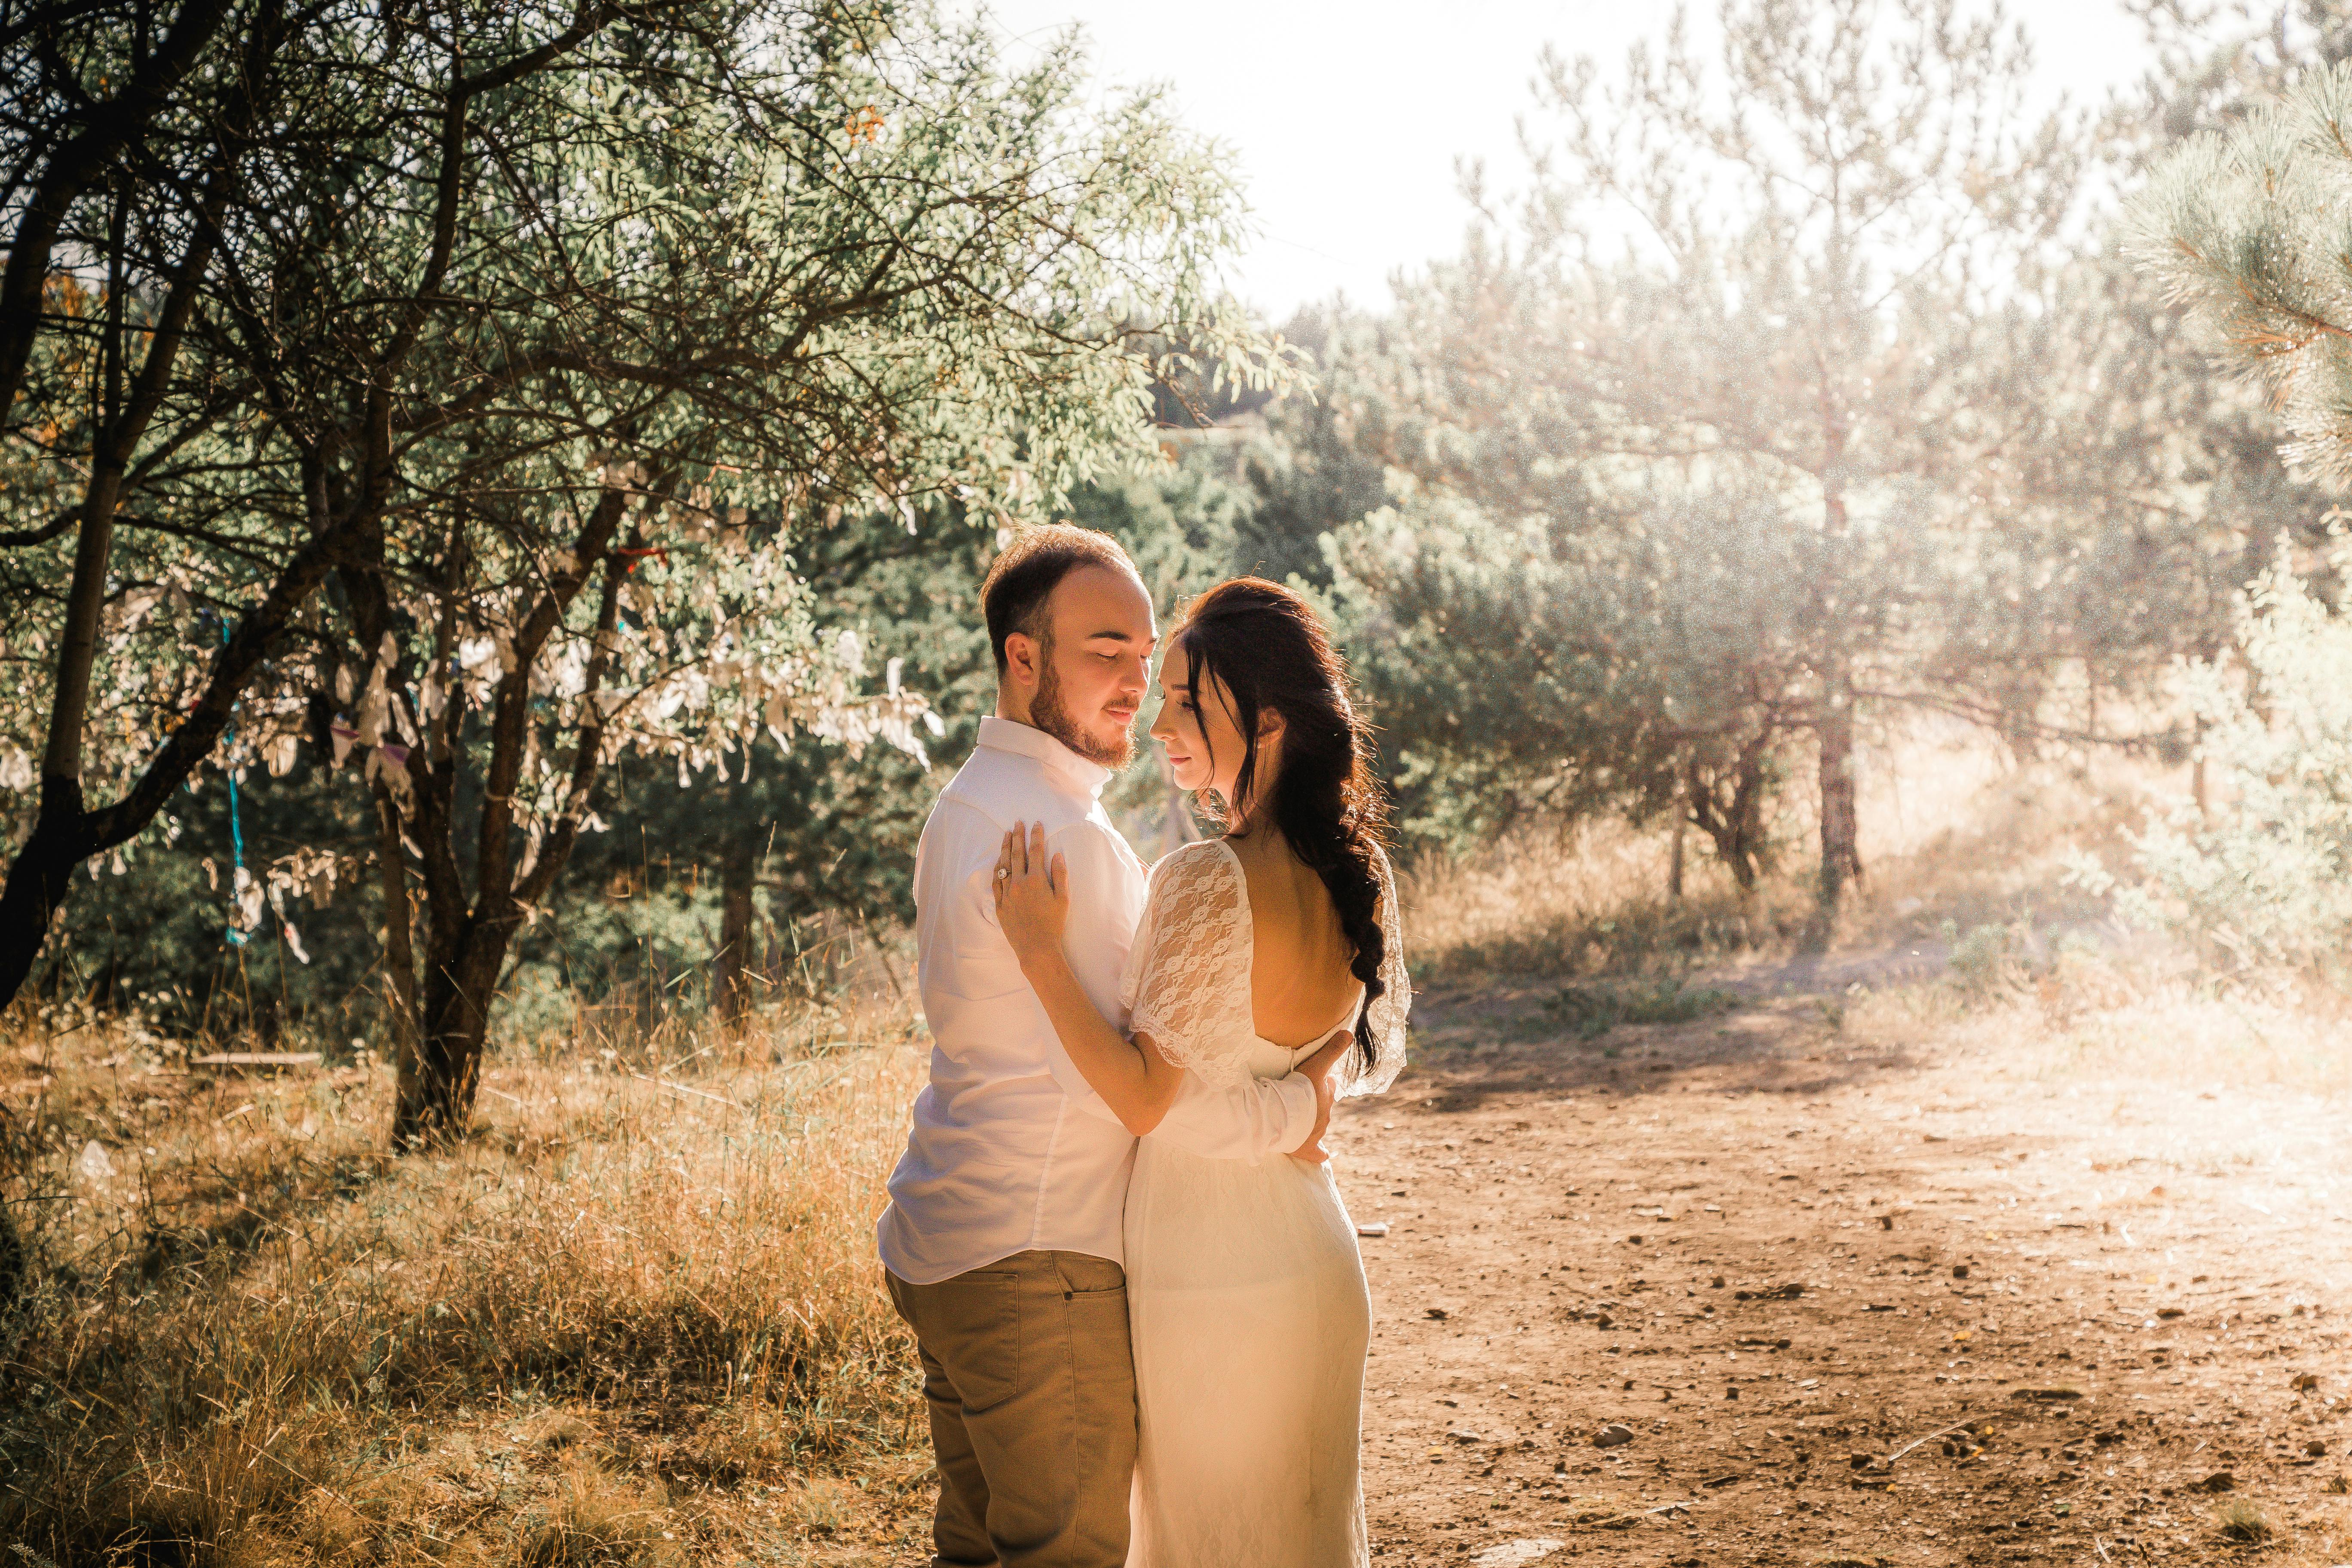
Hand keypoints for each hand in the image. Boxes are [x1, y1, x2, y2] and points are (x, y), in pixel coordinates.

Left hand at [993, 821, 1068, 965]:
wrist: (1036, 948)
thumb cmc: (1053, 924)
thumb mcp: (1063, 899)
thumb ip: (1060, 875)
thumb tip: (1057, 855)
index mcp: (1035, 880)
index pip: (1035, 851)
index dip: (1036, 835)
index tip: (1036, 824)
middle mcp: (1018, 883)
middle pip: (1016, 853)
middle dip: (1017, 836)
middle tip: (1017, 822)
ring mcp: (1007, 893)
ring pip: (1003, 865)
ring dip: (1005, 848)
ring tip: (1006, 835)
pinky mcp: (1000, 904)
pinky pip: (995, 882)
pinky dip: (997, 869)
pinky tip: (998, 862)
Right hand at [1288, 1029, 1351, 1165]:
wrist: (1280, 1116)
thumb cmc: (1298, 1090)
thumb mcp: (1316, 1065)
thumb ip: (1331, 1050)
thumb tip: (1349, 1034)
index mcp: (1326, 1098)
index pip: (1329, 1088)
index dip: (1324, 1083)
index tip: (1317, 1079)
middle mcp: (1324, 1117)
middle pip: (1323, 1107)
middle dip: (1316, 1102)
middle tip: (1303, 1096)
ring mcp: (1315, 1134)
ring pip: (1318, 1127)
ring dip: (1311, 1122)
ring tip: (1300, 1117)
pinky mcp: (1304, 1148)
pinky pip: (1316, 1153)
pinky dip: (1319, 1154)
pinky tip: (1323, 1155)